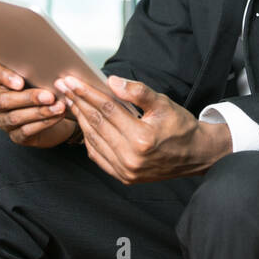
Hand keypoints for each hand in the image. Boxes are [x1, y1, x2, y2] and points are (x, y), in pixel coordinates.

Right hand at [0, 57, 75, 147]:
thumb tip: (38, 37)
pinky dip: (43, 123)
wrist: (57, 113)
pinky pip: (26, 131)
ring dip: (39, 112)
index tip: (20, 81)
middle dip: (29, 97)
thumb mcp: (41, 70)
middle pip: (4, 99)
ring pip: (16, 117)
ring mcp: (4, 118)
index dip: (3, 75)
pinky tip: (56, 116)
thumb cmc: (46, 86)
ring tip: (58, 106)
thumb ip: (33, 58)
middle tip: (49, 95)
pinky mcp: (16, 135)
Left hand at [57, 73, 231, 182]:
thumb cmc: (180, 127)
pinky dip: (89, 139)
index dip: (88, 93)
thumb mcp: (163, 103)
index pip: (107, 110)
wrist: (195, 154)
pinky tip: (84, 124)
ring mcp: (126, 170)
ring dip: (80, 119)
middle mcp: (131, 158)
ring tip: (71, 102)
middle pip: (97, 124)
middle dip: (78, 103)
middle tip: (64, 88)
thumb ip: (137, 92)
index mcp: (141, 138)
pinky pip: (98, 156)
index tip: (72, 82)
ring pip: (94, 140)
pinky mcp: (124, 177)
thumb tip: (112, 82)